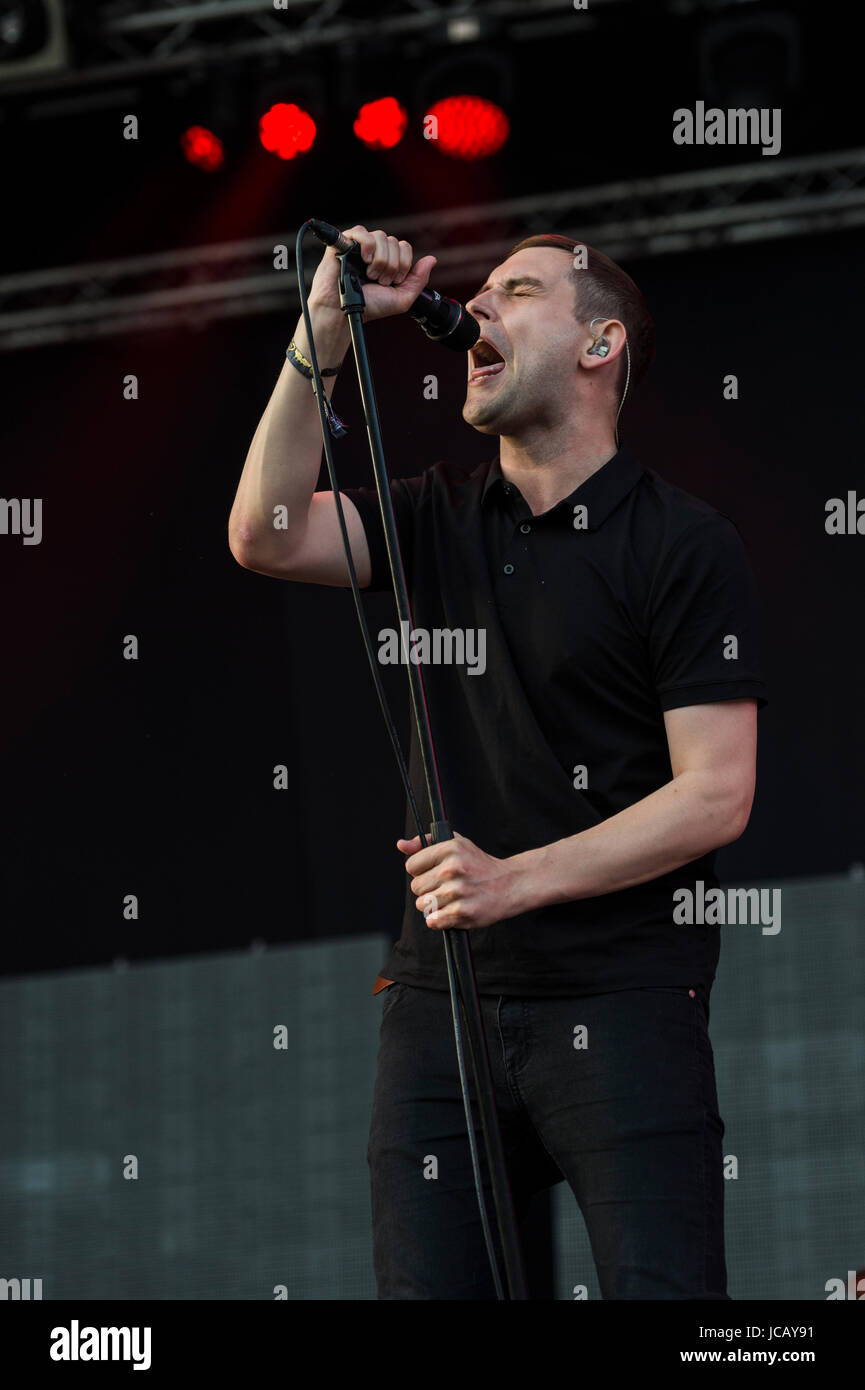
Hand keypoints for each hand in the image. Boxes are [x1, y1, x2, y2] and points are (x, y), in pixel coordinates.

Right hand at [308, 224, 436, 322]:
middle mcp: (374, 251)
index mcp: (387, 260)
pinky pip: (361, 232)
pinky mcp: (344, 242)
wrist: (344, 312)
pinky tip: (364, 260)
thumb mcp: (401, 298)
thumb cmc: (369, 306)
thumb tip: (432, 259)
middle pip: (394, 242)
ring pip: (381, 236)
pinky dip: (367, 245)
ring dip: (380, 260)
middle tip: (379, 281)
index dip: (404, 264)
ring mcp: (359, 245)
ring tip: (370, 275)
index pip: (404, 247)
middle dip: (391, 266)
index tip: (393, 282)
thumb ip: (418, 280)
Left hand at [397, 830, 521, 930]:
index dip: (420, 871)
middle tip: (444, 887)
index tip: (432, 873)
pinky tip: (451, 910)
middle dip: (426, 889)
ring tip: (450, 899)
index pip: (411, 866)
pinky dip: (439, 919)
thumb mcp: (456, 844)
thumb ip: (425, 843)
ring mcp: (457, 891)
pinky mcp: (462, 912)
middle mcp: (452, 869)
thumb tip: (401, 845)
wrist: (510, 884)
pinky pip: (432, 920)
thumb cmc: (479, 864)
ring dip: (433, 905)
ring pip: (422, 904)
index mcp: (449, 849)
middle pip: (415, 887)